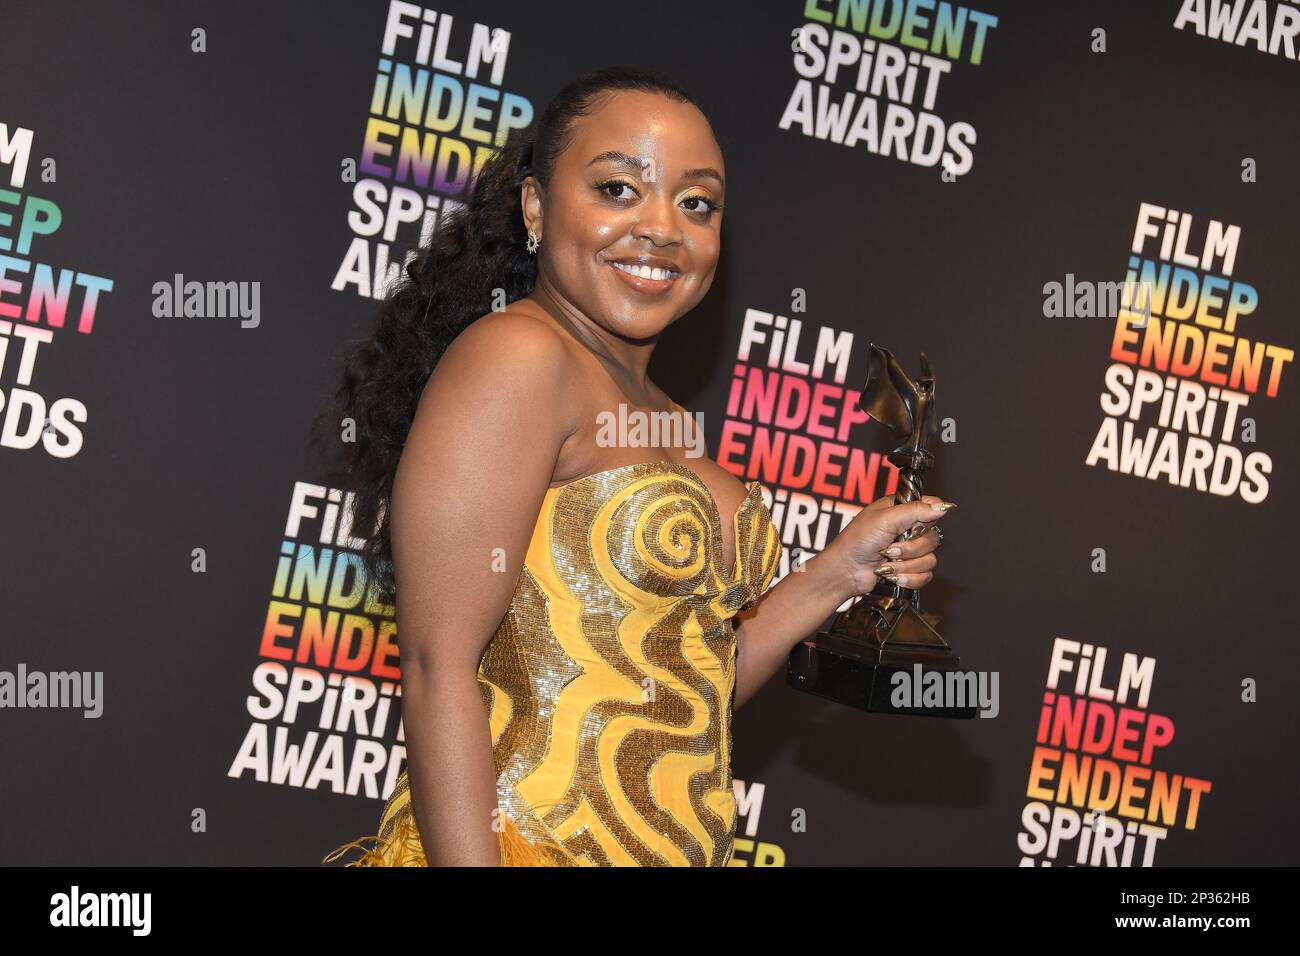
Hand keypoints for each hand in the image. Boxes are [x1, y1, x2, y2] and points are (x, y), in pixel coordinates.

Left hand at [822, 493, 954, 598]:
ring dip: (907, 565)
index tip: (915, 526)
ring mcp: (908, 550)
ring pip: (930, 559)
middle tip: (889, 549)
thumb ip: (915, 510)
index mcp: (901, 510)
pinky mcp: (908, 569)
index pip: (931, 507)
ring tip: (886, 563)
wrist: (845, 571)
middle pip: (933, 538)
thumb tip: (942, 506)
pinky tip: (893, 576)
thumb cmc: (857, 541)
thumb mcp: (885, 519)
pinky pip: (926, 575)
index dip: (929, 517)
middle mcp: (907, 528)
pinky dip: (909, 578)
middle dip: (910, 548)